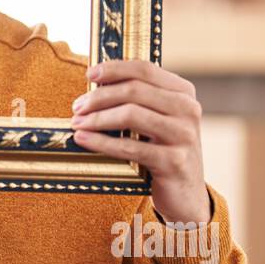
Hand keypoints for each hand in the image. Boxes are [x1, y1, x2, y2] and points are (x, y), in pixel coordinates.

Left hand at [70, 59, 210, 223]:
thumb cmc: (162, 151)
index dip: (114, 68)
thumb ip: (137, 100)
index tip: (89, 74)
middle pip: (134, 90)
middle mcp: (188, 109)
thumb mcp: (157, 120)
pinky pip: (130, 147)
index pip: (144, 69)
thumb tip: (95, 82)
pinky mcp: (174, 161)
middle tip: (77, 107)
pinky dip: (102, 142)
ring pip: (131, 114)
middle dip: (99, 97)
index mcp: (183, 92)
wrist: (186, 195)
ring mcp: (184, 135)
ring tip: (77, 123)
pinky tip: (83, 139)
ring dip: (97, 118)